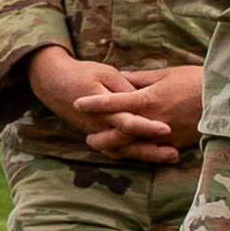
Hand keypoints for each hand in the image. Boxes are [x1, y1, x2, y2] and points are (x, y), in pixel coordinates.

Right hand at [29, 50, 201, 166]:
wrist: (54, 83)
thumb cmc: (82, 74)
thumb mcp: (105, 73)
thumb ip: (126, 87)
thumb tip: (145, 99)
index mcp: (104, 109)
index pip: (128, 122)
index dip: (147, 127)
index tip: (166, 129)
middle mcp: (101, 126)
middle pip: (129, 144)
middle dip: (152, 150)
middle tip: (175, 154)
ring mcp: (99, 134)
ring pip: (124, 152)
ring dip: (148, 156)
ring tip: (171, 157)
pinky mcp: (99, 136)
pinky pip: (118, 152)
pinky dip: (136, 156)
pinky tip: (154, 157)